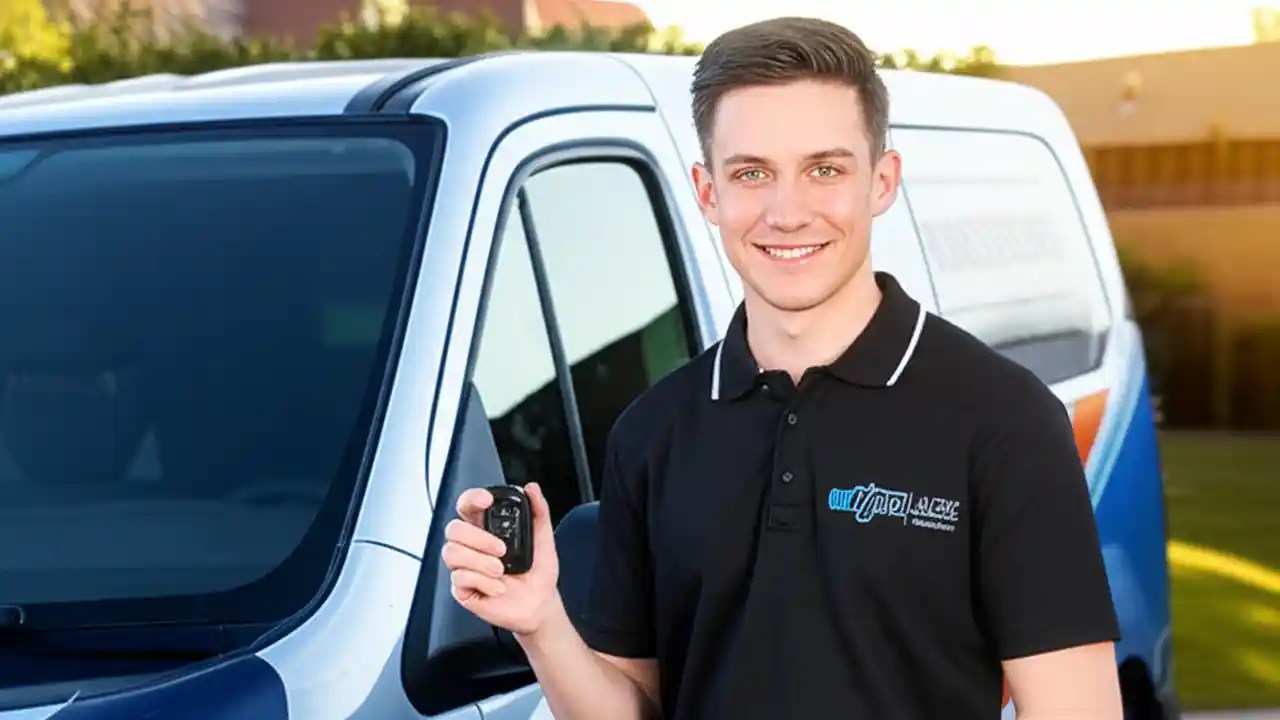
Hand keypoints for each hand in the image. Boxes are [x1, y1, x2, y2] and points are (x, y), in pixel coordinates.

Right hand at [442, 482, 560, 636]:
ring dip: (479, 561)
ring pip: (452, 552)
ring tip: (500, 570)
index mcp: (486, 529)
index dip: (471, 499)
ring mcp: (464, 567)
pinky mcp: (462, 588)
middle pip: (453, 529)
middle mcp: (471, 546)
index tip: (486, 501)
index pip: (466, 506)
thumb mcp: (543, 538)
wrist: (539, 604)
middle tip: (501, 550)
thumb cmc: (538, 572)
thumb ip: (539, 511)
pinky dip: (483, 582)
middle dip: (477, 538)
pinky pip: (460, 578)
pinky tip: (498, 587)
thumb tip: (532, 488)